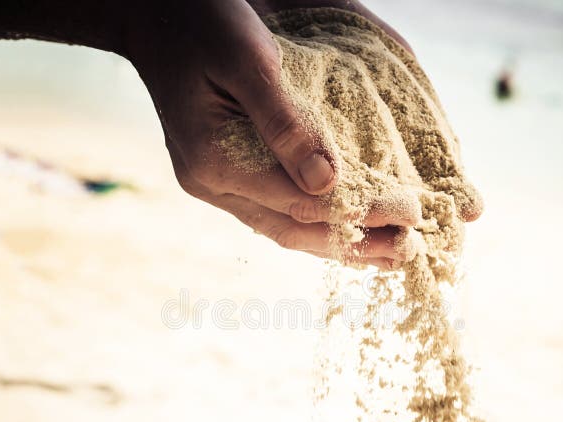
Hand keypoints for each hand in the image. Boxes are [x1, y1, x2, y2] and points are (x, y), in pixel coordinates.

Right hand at [126, 0, 477, 266]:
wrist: (152, 16)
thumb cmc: (203, 24)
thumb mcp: (249, 61)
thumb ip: (285, 124)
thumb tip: (328, 183)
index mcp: (214, 159)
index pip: (302, 202)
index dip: (360, 212)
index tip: (411, 214)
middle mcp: (210, 184)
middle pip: (293, 229)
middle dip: (354, 244)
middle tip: (409, 252)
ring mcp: (212, 185)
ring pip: (282, 229)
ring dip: (336, 244)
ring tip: (386, 256)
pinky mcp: (220, 177)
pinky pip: (272, 212)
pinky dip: (312, 224)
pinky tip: (345, 231)